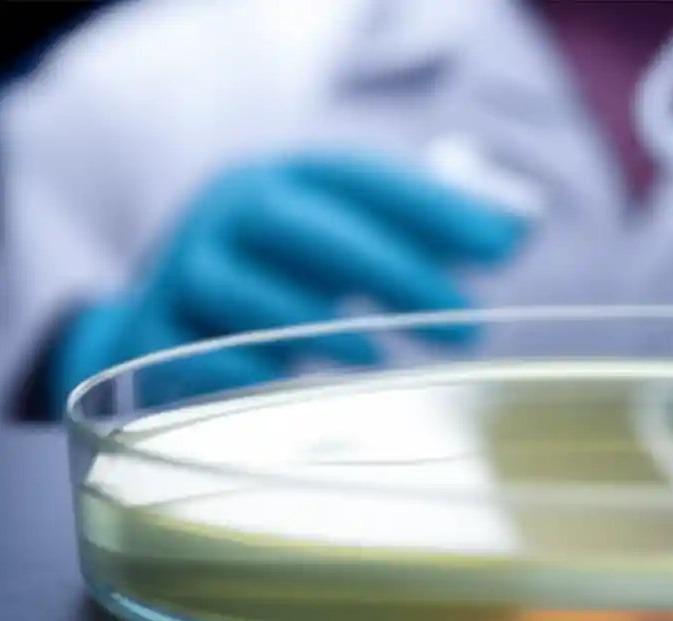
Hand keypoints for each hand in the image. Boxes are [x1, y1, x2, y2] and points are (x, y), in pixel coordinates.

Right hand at [50, 152, 524, 412]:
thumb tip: (520, 226)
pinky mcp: (152, 336)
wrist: (168, 313)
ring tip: (381, 359)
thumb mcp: (352, 237)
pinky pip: (199, 355)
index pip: (363, 179)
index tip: (505, 248)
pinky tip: (292, 389)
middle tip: (469, 325)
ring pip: (251, 293)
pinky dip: (247, 372)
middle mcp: (228, 210)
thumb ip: (430, 229)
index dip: (434, 209)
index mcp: (285, 177)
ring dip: (322, 328)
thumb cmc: (289, 272)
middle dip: (397, 274)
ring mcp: (182, 271)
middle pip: (313, 230)